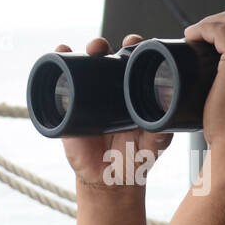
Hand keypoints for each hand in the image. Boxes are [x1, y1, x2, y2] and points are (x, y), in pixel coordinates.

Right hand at [57, 34, 173, 188]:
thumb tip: (168, 116)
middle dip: (100, 46)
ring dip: (78, 52)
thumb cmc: (135, 159)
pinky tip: (58, 55)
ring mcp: (86, 97)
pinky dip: (56, 66)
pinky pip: (59, 86)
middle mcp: (108, 89)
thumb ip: (161, 131)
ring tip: (80, 51)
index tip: (133, 43)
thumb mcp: (153, 145)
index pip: (130, 61)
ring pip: (80, 67)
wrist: (109, 181)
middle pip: (102, 58)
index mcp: (130, 91)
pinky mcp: (68, 110)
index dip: (131, 48)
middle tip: (101, 47)